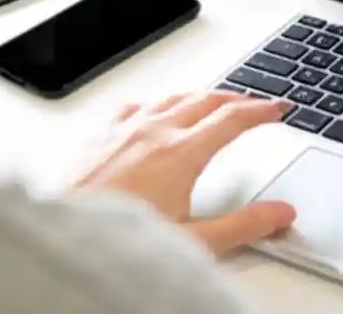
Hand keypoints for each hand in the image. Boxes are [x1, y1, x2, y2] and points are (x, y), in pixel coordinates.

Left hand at [71, 91, 295, 255]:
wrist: (62, 245)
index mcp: (182, 152)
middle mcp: (152, 133)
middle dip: (235, 98)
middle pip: (205, 100)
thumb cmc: (118, 244)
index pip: (233, 119)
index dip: (262, 110)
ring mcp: (121, 132)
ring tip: (210, 102)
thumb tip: (280, 215)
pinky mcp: (97, 140)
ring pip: (170, 98)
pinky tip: (151, 113)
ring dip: (197, 97)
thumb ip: (244, 226)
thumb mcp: (195, 243)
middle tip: (254, 103)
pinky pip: (133, 108)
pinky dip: (156, 105)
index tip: (278, 108)